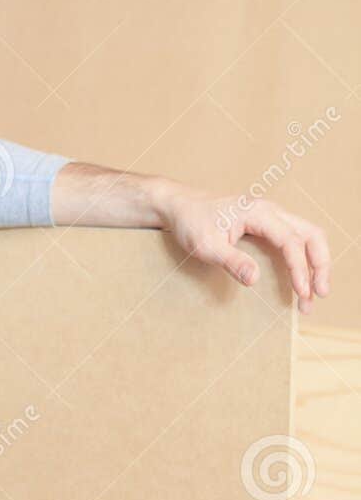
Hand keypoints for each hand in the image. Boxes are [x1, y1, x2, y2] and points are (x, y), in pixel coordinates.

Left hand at [152, 181, 330, 314]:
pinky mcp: (267, 224)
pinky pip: (295, 238)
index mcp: (258, 212)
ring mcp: (271, 216)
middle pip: (311, 234)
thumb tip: (254, 279)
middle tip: (319, 294)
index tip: (301, 293)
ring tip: (313, 293)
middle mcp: (271, 211)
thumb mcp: (205, 245)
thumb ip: (231, 260)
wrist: (179, 205)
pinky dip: (304, 258)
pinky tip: (300, 278)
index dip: (299, 268)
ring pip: (308, 235)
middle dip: (320, 265)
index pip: (290, 241)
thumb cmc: (191, 222)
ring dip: (315, 262)